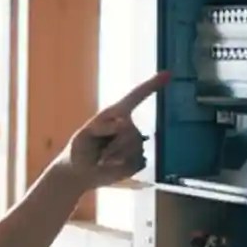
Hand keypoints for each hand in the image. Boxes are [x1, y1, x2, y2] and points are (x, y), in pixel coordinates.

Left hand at [58, 71, 170, 189]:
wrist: (81, 172)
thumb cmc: (79, 149)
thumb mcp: (82, 136)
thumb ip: (100, 127)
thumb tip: (123, 123)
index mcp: (115, 115)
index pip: (136, 97)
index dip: (152, 85)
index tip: (167, 74)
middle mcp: (128, 126)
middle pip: (130, 133)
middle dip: (113, 146)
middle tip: (99, 154)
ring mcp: (136, 143)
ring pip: (134, 149)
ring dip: (115, 157)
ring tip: (103, 160)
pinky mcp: (139, 160)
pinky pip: (137, 163)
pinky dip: (122, 168)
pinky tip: (112, 167)